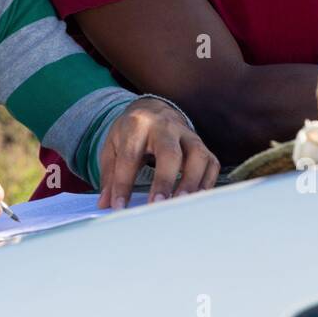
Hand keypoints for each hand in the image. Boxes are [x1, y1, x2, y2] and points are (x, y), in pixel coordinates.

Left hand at [97, 96, 219, 209]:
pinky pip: (211, 163)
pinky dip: (206, 182)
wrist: (154, 109)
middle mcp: (165, 127)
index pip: (130, 156)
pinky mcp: (201, 144)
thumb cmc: (131, 133)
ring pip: (197, 156)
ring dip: (191, 182)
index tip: (119, 207)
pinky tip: (195, 199)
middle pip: (169, 152)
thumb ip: (109, 175)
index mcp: (137, 124)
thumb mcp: (112, 146)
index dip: (124, 183)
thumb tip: (105, 204)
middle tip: (157, 205)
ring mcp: (187, 134)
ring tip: (181, 204)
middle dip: (164, 180)